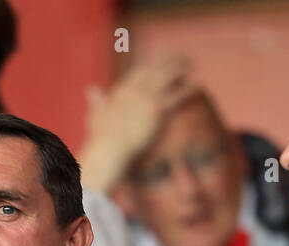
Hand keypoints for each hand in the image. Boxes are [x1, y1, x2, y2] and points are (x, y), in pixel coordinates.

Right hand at [81, 54, 197, 190]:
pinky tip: (197, 84)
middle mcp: (136, 89)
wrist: (110, 147)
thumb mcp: (96, 114)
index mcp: (122, 90)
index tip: (160, 60)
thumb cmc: (101, 137)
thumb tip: (91, 89)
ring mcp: (147, 98)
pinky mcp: (158, 109)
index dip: (152, 65)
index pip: (140, 72)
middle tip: (180, 55)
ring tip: (190, 62)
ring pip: (167, 77)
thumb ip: (98, 100)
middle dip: (168, 60)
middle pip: (155, 69)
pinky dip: (187, 89)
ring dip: (180, 67)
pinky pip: (177, 96)